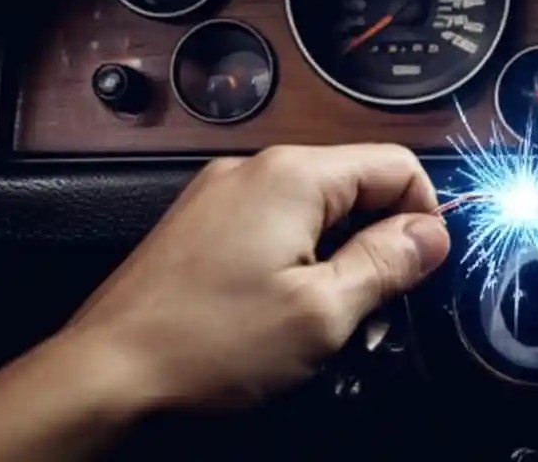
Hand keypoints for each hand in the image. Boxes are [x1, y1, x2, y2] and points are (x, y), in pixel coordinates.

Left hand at [0, 145, 450, 461]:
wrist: (105, 374)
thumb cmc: (205, 344)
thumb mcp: (323, 312)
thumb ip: (388, 262)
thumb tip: (433, 232)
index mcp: (292, 176)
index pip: (396, 164)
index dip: (425, 215)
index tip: (423, 268)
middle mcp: (256, 171)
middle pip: (356, 186)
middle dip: (380, 245)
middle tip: (375, 311)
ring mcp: (224, 195)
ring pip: (318, 212)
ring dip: (340, 260)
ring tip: (329, 323)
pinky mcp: (205, 226)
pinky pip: (276, 227)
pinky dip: (299, 264)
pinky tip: (289, 314)